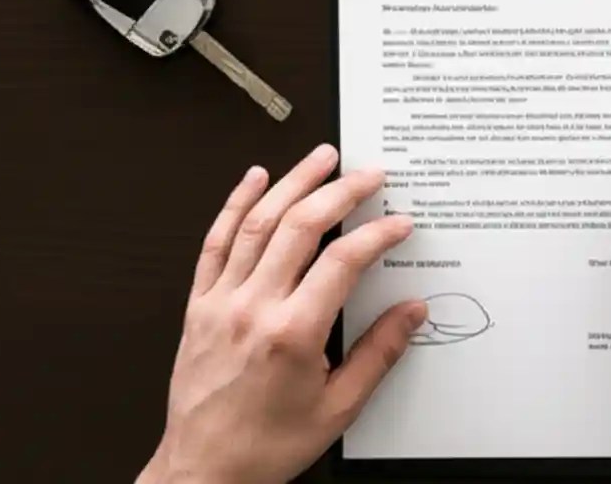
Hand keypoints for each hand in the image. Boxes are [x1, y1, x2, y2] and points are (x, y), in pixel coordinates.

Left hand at [137, 144, 425, 483]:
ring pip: (258, 224)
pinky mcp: (198, 306)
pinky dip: (235, 206)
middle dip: (340, 192)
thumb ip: (379, 354)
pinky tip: (253, 180)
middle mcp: (253, 308)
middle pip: (300, 227)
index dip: (378, 234)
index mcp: (293, 334)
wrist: (203, 472)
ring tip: (320, 158)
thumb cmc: (267, 446)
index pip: (343, 262)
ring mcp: (221, 302)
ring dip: (292, 183)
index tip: (400, 222)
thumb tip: (412, 312)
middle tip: (368, 172)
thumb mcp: (339, 408)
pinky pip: (216, 243)